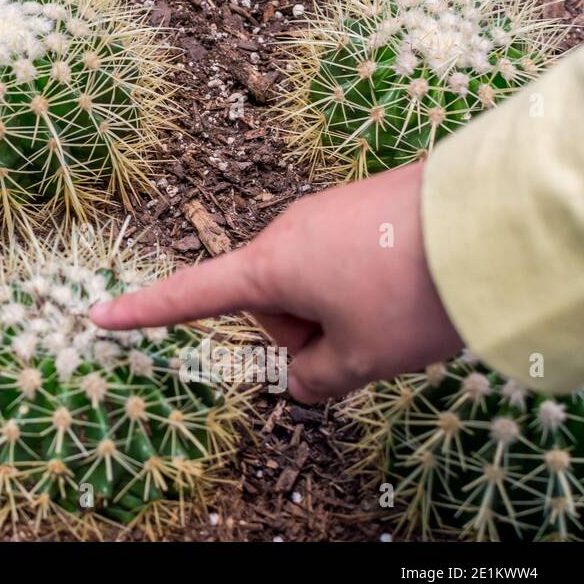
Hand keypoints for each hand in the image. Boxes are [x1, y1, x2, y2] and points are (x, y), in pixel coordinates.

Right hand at [90, 162, 463, 401]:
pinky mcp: (359, 205)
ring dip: (341, 308)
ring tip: (397, 309)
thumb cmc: (409, 292)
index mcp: (269, 268)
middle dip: (306, 331)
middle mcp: (285, 232)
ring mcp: (323, 213)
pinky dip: (364, 284)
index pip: (192, 296)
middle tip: (363, 343)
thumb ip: (317, 378)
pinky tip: (408, 284)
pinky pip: (342, 259)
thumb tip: (302, 377)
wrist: (484, 222)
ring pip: (312, 284)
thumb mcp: (363, 358)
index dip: (144, 311)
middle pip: (272, 304)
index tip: (99, 314)